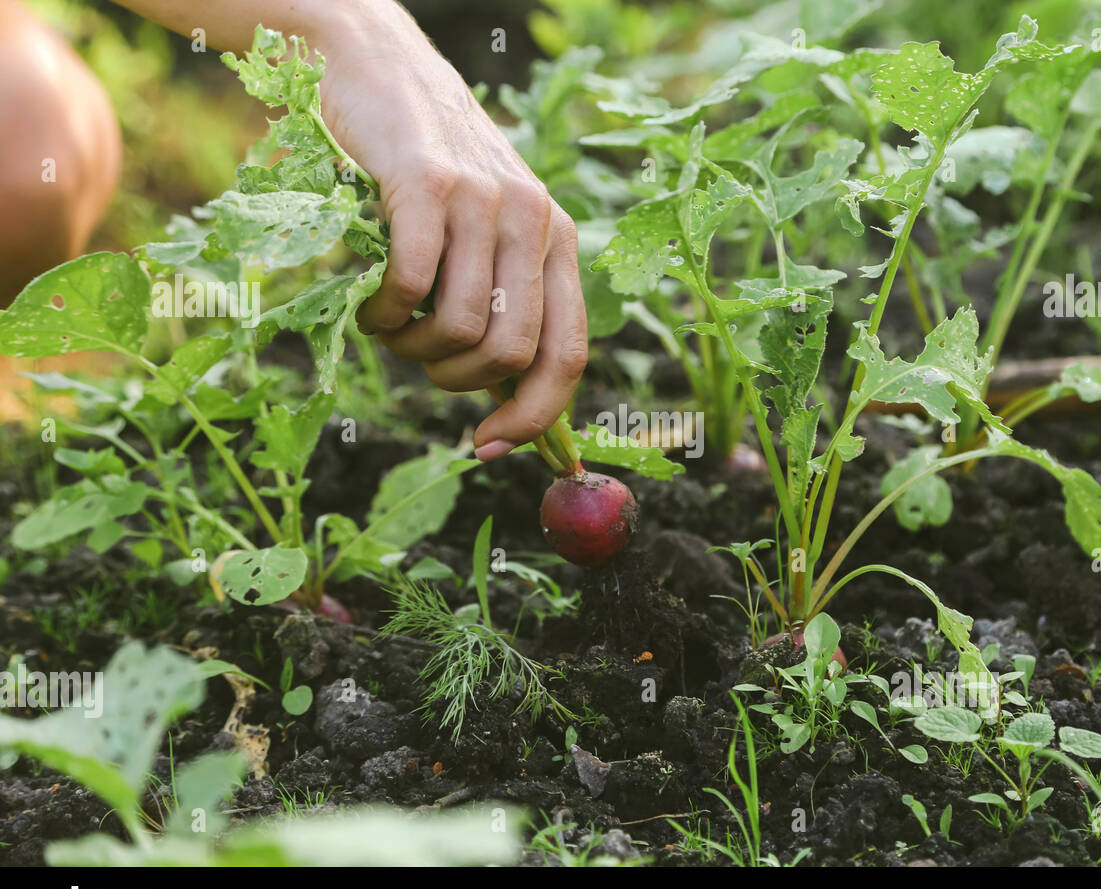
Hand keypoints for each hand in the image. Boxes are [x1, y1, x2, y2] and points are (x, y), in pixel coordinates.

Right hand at [316, 4, 586, 460]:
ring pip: (458, 329)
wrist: (382, 70)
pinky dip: (383, 315)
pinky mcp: (427, 183)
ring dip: (411, 350)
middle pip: (509, 353)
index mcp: (559, 243)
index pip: (569, 355)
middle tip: (420, 359)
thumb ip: (503, 304)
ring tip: (388, 325)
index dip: (534, 416)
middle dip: (455, 381)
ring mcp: (484, 201)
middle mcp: (535, 221)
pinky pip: (411, 286)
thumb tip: (507, 404)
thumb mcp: (487, 235)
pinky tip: (370, 305)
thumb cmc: (431, 175)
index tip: (489, 445)